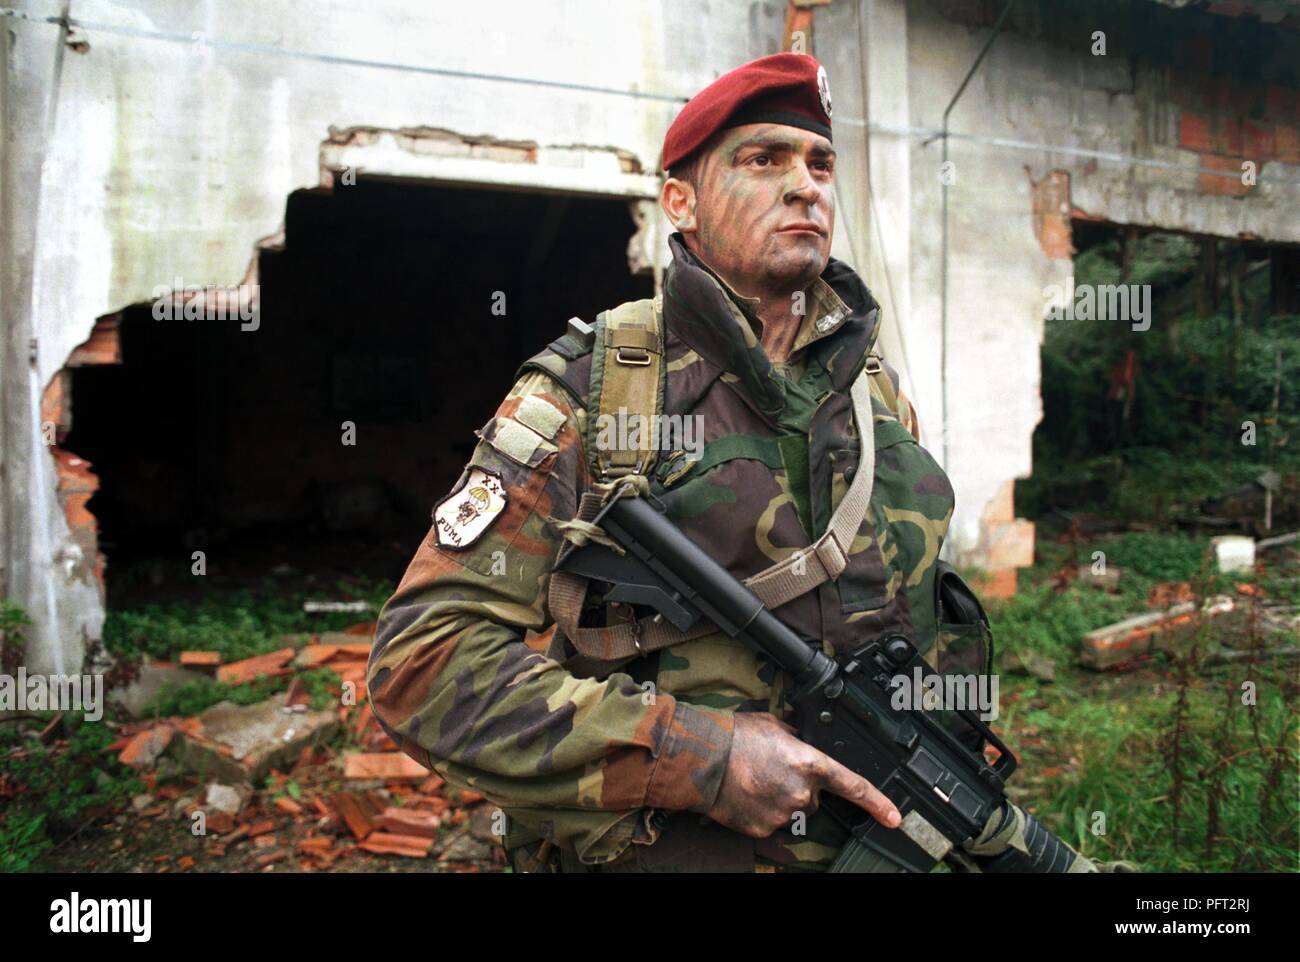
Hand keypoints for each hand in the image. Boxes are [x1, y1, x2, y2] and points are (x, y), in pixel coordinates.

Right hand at [705, 712, 901, 837]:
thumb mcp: (777, 726)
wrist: (703, 759)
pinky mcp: (763, 829)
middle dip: (798, 787)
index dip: (878, 804)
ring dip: (779, 799)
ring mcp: (782, 814)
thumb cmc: (737, 736)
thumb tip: (802, 744)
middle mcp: (801, 793)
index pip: (854, 787)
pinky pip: (771, 823)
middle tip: (772, 771)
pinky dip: (761, 811)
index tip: (895, 818)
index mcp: (810, 764)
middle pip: (814, 798)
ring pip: (791, 811)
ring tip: (755, 780)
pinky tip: (747, 794)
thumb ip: (799, 740)